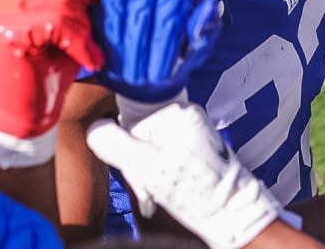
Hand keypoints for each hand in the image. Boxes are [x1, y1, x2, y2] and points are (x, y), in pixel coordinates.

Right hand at [0, 0, 104, 167]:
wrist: (27, 112)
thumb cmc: (52, 64)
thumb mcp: (74, 14)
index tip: (94, 2)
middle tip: (90, 28)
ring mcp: (1, 8)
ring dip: (83, 24)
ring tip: (85, 46)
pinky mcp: (8, 31)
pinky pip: (58, 21)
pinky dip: (80, 42)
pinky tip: (85, 59)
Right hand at [86, 103, 282, 248]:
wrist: (231, 214)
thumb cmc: (194, 189)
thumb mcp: (144, 165)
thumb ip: (114, 142)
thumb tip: (93, 129)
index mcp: (176, 109)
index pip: (130, 116)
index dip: (124, 142)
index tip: (132, 163)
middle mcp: (188, 114)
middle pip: (141, 129)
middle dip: (137, 157)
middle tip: (148, 180)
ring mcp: (194, 131)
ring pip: (152, 144)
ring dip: (148, 166)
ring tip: (161, 186)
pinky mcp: (199, 149)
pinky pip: (167, 153)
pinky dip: (162, 170)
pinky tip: (169, 185)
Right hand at [94, 0, 221, 102]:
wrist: (164, 42)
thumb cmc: (186, 44)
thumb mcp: (202, 42)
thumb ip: (205, 28)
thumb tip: (207, 7)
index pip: (170, 9)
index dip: (163, 45)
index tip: (160, 75)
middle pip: (142, 6)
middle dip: (139, 47)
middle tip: (141, 79)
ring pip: (121, 7)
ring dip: (123, 44)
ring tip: (129, 75)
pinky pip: (109, 6)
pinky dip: (111, 34)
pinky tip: (116, 59)